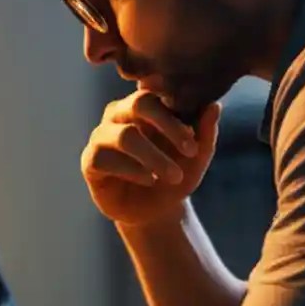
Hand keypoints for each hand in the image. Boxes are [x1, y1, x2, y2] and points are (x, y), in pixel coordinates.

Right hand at [81, 92, 221, 225]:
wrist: (154, 213)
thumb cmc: (174, 176)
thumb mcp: (196, 159)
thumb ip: (205, 134)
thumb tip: (213, 107)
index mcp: (144, 105)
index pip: (156, 92)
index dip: (176, 113)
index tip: (194, 141)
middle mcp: (118, 114)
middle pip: (138, 104)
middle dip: (167, 127)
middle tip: (190, 152)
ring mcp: (101, 136)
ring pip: (125, 135)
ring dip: (154, 157)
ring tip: (174, 176)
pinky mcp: (90, 161)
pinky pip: (106, 158)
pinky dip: (133, 170)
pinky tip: (149, 180)